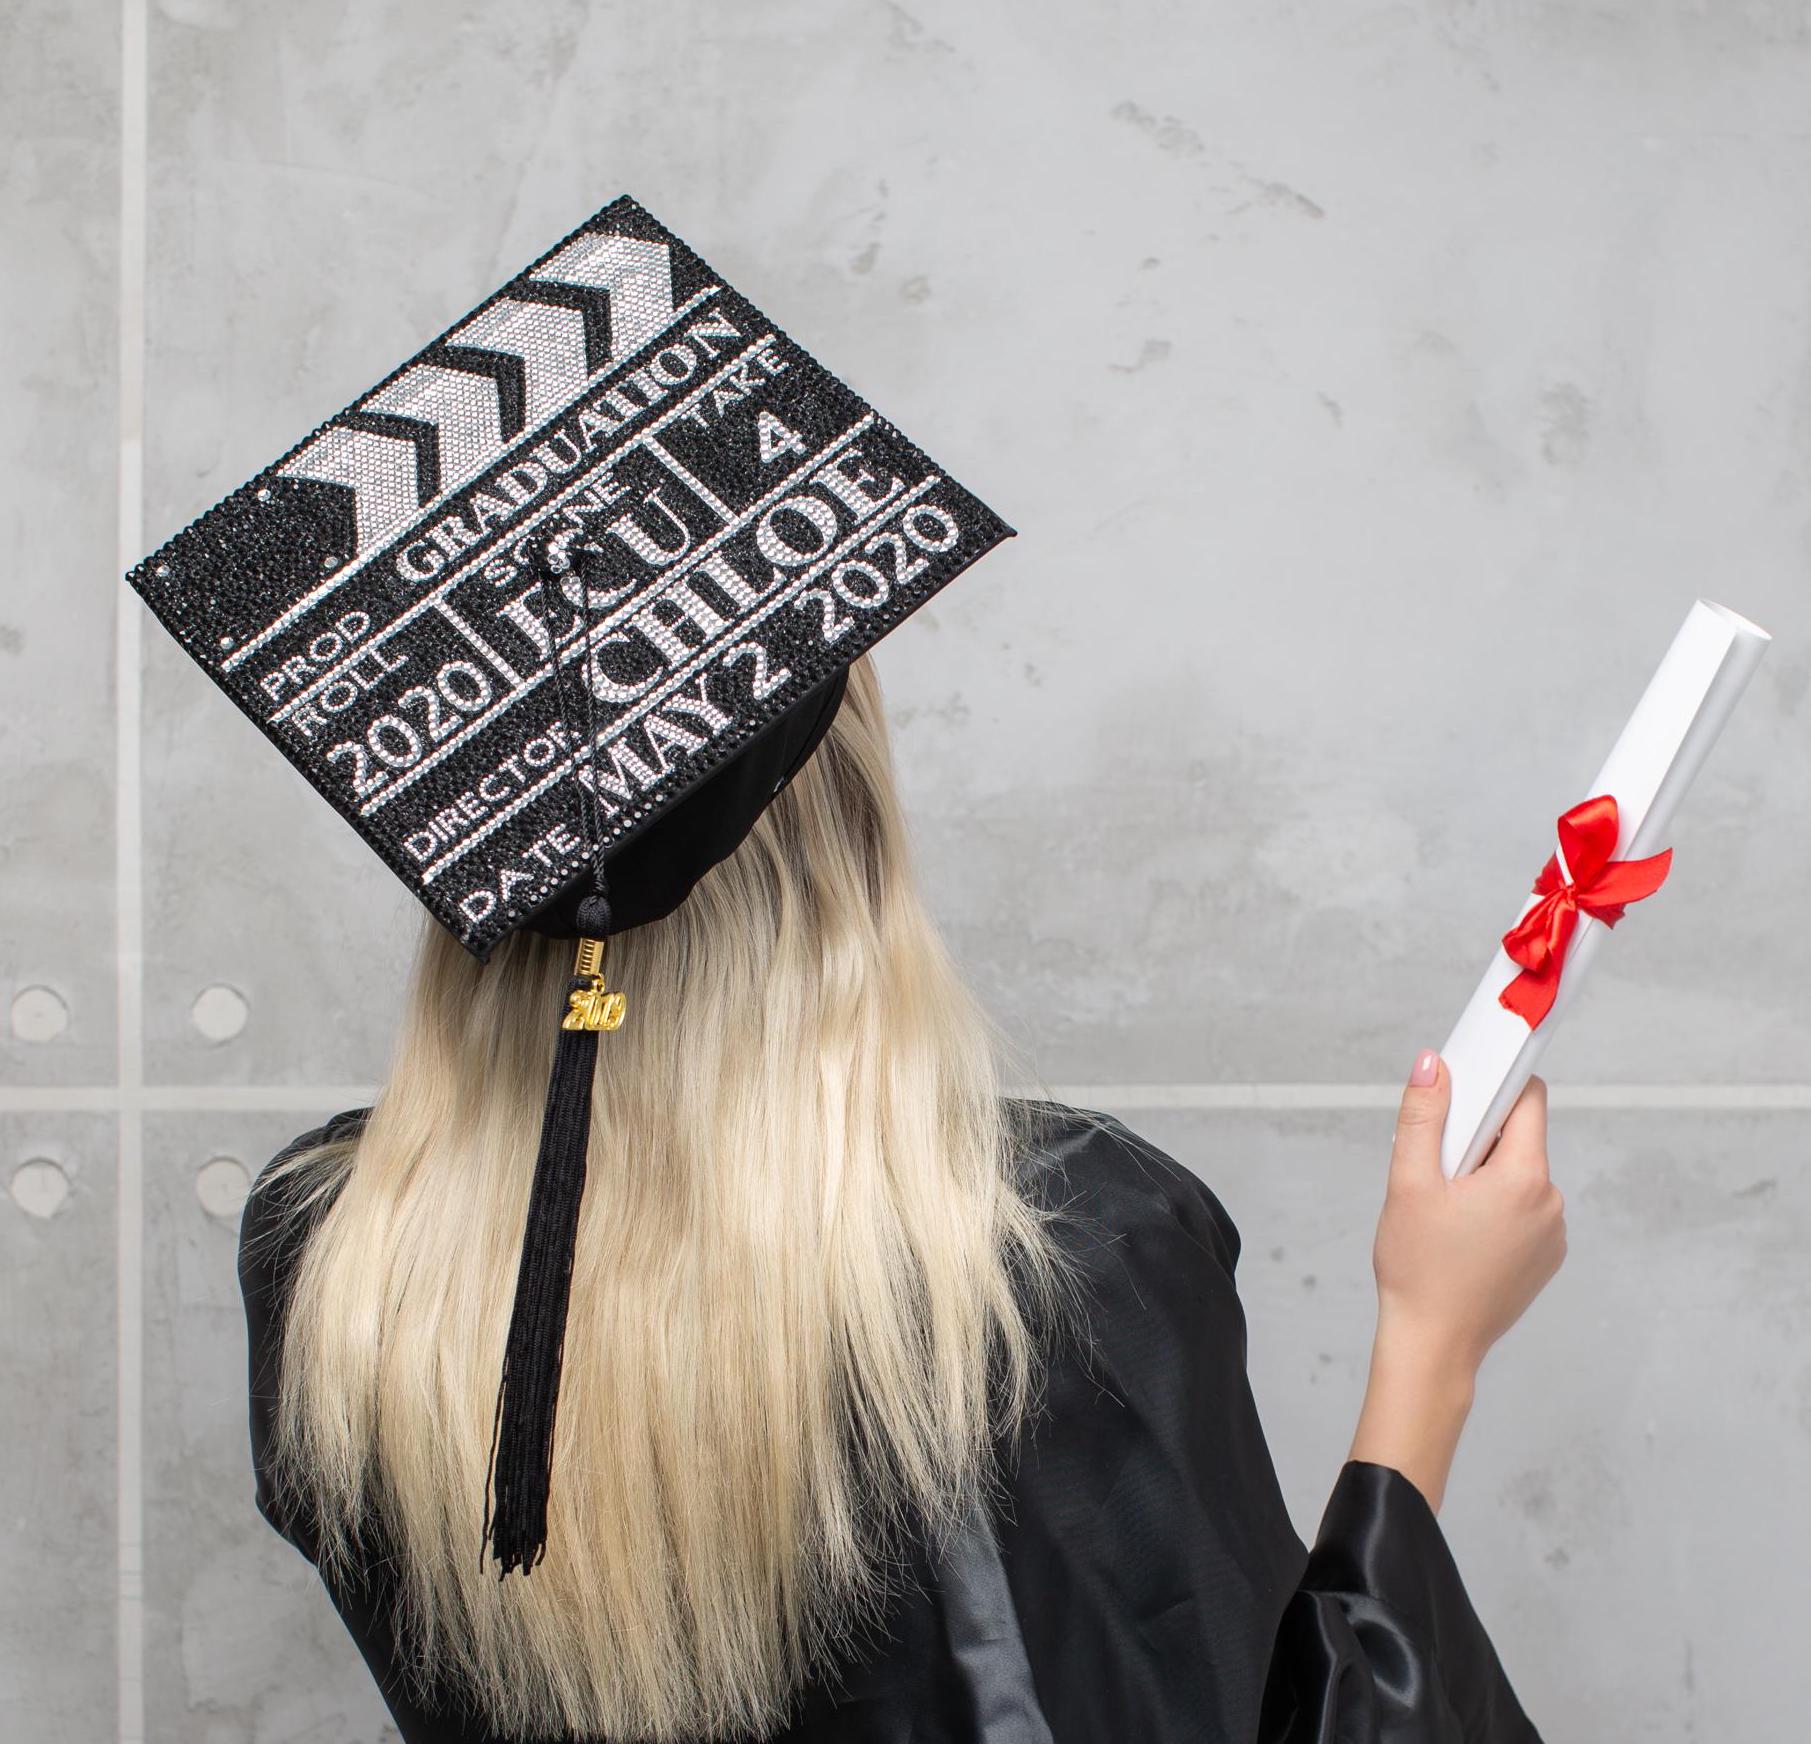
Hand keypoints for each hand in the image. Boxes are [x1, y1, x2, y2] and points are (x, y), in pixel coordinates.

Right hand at [1345, 1051, 1566, 1512]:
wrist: (1433, 1345)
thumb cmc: (1418, 1268)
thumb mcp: (1409, 1182)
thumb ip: (1424, 1116)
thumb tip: (1435, 1064)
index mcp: (1524, 1178)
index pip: (1528, 1101)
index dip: (1497, 1083)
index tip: (1469, 1082)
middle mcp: (1551, 1202)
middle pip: (1519, 1139)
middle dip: (1478, 1139)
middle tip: (1436, 1168)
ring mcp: (1553, 1234)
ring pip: (1519, 1175)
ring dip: (1485, 1175)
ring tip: (1444, 1208)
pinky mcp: (1545, 1258)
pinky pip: (1523, 1208)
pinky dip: (1495, 1206)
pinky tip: (1460, 1233)